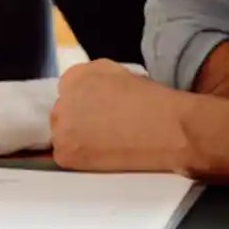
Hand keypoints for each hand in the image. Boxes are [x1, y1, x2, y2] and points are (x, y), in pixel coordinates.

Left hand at [50, 60, 200, 174]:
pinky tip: (100, 155)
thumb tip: (83, 90)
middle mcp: (61, 99)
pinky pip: (64, 155)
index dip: (84, 103)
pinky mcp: (66, 152)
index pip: (67, 90)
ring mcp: (61, 126)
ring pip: (62, 134)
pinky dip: (79, 157)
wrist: (167, 129)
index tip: (99, 112)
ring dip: (76, 138)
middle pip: (62, 112)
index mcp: (74, 77)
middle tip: (103, 129)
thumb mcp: (116, 72)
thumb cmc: (150, 100)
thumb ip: (91, 76)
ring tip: (105, 143)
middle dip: (78, 120)